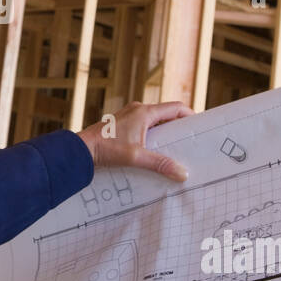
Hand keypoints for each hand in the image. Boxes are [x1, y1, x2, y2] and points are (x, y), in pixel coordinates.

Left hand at [77, 100, 191, 179]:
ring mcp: (130, 116)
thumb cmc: (106, 148)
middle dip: (179, 127)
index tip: (200, 127)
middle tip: (190, 142)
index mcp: (144, 112)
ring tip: (174, 149)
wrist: (81, 149)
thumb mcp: (136, 157)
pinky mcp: (123, 124)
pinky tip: (154, 151)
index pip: (176, 108)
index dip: (190, 116)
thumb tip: (182, 173)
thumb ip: (160, 164)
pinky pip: (145, 126)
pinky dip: (153, 135)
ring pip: (155, 121)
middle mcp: (138, 110)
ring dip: (165, 133)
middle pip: (167, 114)